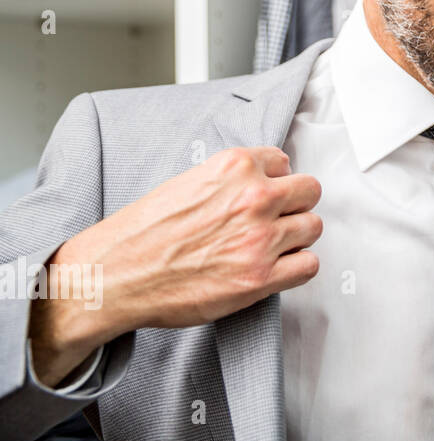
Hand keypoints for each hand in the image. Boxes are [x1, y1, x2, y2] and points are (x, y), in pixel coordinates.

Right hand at [29, 146, 321, 386]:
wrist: (114, 275)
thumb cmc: (142, 233)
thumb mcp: (187, 182)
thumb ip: (229, 180)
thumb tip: (260, 182)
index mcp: (234, 167)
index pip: (285, 163)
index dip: (275, 181)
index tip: (267, 194)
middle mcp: (253, 197)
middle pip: (310, 191)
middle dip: (295, 205)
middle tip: (277, 219)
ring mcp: (260, 238)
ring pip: (312, 227)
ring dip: (295, 238)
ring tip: (270, 247)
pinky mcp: (260, 277)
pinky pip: (308, 265)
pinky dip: (296, 268)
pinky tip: (274, 269)